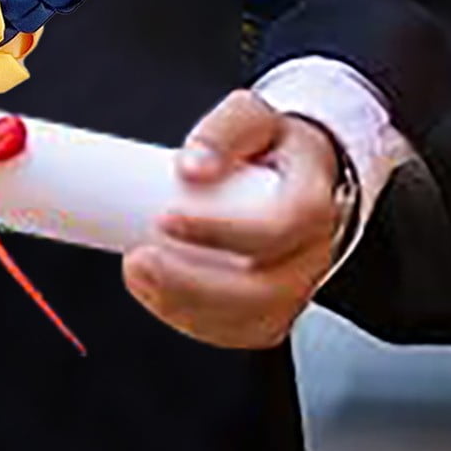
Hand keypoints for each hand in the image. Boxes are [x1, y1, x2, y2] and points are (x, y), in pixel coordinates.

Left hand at [122, 89, 343, 349]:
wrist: (296, 171)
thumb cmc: (272, 144)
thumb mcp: (250, 117)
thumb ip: (222, 131)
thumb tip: (191, 168)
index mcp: (313, 203)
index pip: (279, 229)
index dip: (222, 232)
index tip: (165, 218)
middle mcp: (314, 254)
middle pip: (266, 292)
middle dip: (193, 285)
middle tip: (138, 259)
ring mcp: (298, 288)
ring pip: (251, 322)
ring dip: (186, 308)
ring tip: (136, 273)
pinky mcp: (275, 309)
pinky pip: (241, 333)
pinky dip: (195, 324)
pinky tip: (156, 296)